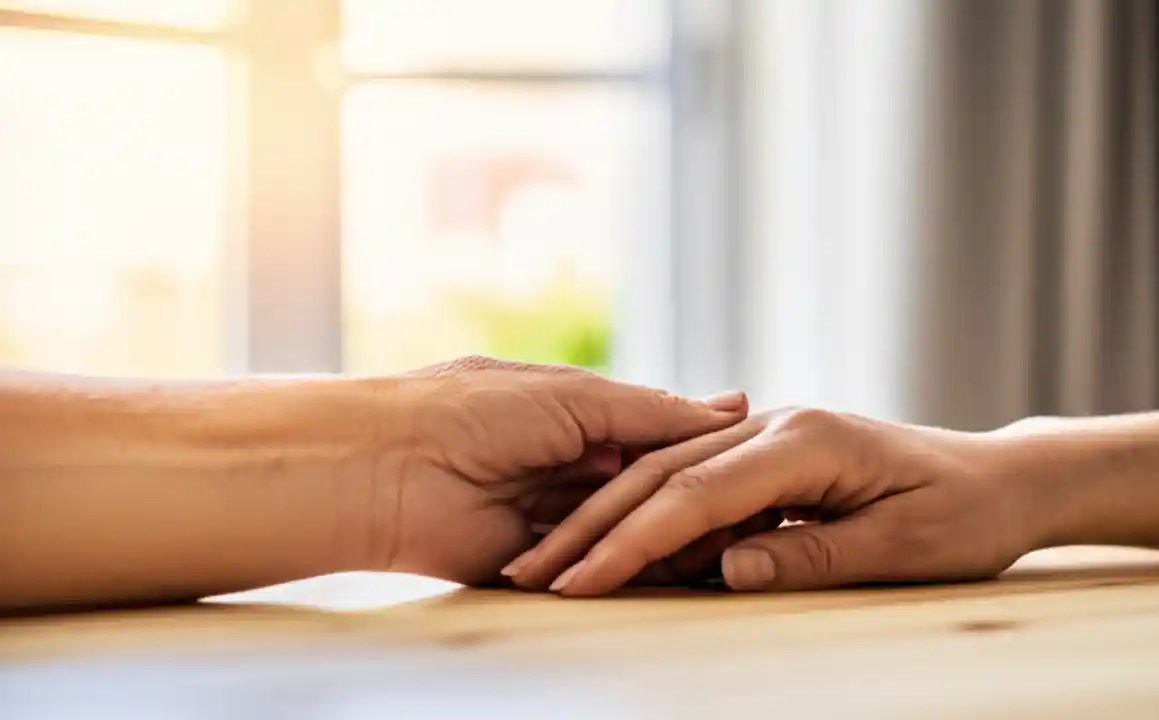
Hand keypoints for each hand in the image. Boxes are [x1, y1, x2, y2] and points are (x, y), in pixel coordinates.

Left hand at [366, 356, 747, 584]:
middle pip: (646, 484)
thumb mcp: (577, 397)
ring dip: (662, 533)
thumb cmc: (472, 412)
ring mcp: (551, 511)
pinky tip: (672, 565)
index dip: (701, 448)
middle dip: (687, 495)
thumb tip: (730, 407)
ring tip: (725, 538)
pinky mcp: (534, 559)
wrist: (388, 469)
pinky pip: (590, 565)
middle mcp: (567, 460)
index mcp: (575, 411)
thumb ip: (651, 413)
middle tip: (750, 506)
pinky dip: (624, 566)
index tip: (755, 454)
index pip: (655, 434)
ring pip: (624, 527)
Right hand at [503, 408, 1036, 594]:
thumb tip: (726, 569)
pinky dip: (652, 515)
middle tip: (534, 573)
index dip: (631, 541)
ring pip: (668, 471)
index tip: (578, 582)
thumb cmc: (964, 517)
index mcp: (806, 439)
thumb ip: (812, 554)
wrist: (1002, 480)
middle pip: (663, 473)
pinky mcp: (772, 455)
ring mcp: (772, 435)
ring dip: (609, 517)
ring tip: (553, 559)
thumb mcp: (902, 546)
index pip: (696, 493)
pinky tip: (617, 545)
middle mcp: (778, 426)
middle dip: (594, 526)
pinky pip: (697, 482)